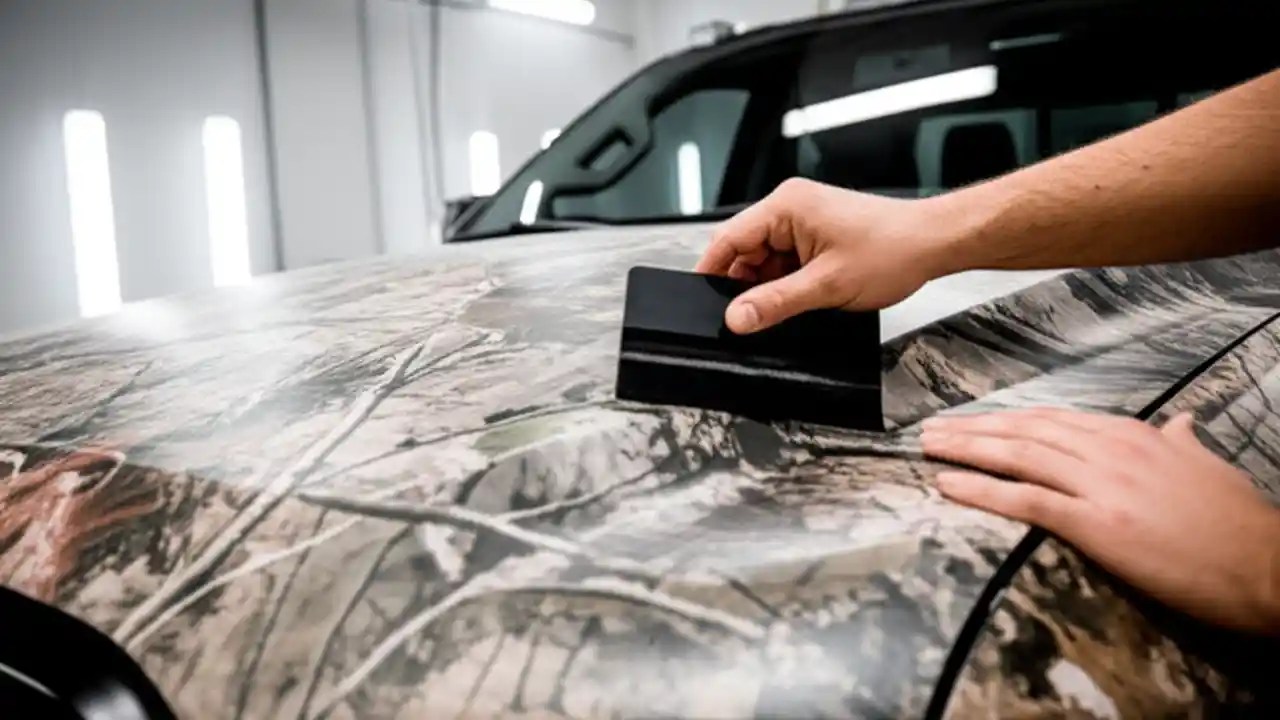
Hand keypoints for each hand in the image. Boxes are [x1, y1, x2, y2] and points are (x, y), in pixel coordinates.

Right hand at [694, 178, 952, 333]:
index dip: (711, 272)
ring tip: (795, 305)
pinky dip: (788, 285)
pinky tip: (803, 301)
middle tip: (752, 318)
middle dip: (746, 286)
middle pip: (745, 252)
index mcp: (786, 206)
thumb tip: (736, 318)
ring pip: (765, 262)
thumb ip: (775, 303)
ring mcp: (804, 222)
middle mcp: (790, 209)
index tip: (700, 301)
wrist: (933, 244)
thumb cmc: (891, 249)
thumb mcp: (826, 285)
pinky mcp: (816, 237)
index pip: (728, 239)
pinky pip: (786, 264)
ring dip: (770, 288)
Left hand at [921, 409, 1279, 635]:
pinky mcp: (1099, 522)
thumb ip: (1182, 441)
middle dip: (973, 429)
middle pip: (1025, 430)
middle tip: (930, 430)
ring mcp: (1103, 484)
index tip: (973, 421)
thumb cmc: (1240, 522)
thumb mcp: (1208, 466)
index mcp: (1134, 435)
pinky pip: (1026, 499)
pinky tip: (947, 485)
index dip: (1006, 419)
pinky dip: (981, 489)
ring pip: (1018, 455)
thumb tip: (1180, 423)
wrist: (1268, 564)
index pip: (1053, 419)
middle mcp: (1111, 450)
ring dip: (965, 450)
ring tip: (927, 448)